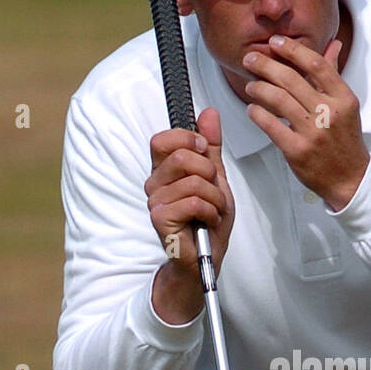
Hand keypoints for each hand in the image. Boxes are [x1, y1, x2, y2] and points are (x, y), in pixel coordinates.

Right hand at [145, 108, 233, 322]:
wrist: (207, 257)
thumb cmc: (208, 220)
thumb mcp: (216, 177)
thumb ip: (211, 146)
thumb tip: (208, 112)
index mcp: (164, 170)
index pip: (164, 138)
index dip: (188, 138)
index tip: (205, 150)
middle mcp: (154, 183)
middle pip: (182, 156)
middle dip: (209, 172)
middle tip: (214, 190)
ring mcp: (155, 201)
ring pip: (193, 180)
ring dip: (215, 197)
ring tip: (214, 210)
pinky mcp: (160, 219)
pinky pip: (193, 201)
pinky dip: (210, 210)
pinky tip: (209, 221)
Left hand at [242, 35, 369, 210]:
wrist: (349, 179)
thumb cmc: (345, 140)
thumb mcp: (345, 106)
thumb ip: (334, 75)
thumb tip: (334, 45)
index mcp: (343, 98)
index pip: (316, 64)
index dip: (292, 50)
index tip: (275, 42)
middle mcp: (329, 113)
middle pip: (292, 79)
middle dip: (266, 65)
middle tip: (251, 58)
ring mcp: (313, 133)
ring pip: (278, 100)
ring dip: (258, 88)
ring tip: (250, 86)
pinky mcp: (297, 151)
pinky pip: (271, 125)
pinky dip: (257, 114)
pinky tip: (252, 109)